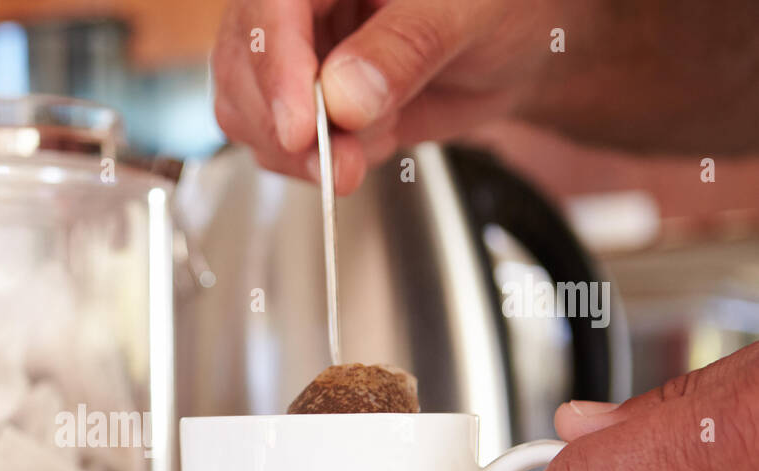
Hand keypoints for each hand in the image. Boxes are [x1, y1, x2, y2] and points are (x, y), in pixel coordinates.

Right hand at [211, 0, 567, 192]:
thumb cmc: (505, 4)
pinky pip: (270, 140)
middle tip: (342, 165)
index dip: (277, 67)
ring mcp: (293, 50)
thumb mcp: (471, 12)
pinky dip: (311, 162)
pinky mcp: (296, 98)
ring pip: (245, 108)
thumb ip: (408, 48)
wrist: (516, 47)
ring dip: (297, 153)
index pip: (273, 3)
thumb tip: (345, 97)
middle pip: (244, 60)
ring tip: (370, 148)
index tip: (299, 129)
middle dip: (285, 126)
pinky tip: (365, 145)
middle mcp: (299, 2)